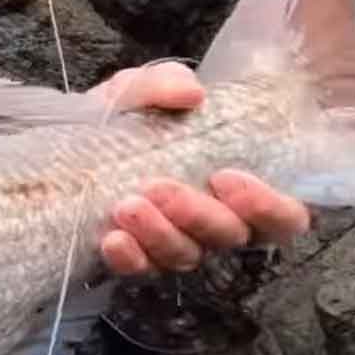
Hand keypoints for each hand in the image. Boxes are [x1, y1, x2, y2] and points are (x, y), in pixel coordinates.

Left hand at [91, 61, 312, 276]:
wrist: (70, 138)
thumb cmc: (128, 116)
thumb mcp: (142, 90)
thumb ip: (167, 83)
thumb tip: (192, 93)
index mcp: (237, 185)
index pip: (283, 215)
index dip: (268, 207)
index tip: (226, 177)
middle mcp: (213, 220)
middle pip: (230, 236)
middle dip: (200, 215)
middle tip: (160, 187)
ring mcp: (176, 243)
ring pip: (186, 256)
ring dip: (160, 234)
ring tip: (127, 205)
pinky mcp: (137, 257)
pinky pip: (141, 271)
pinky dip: (130, 258)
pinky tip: (113, 239)